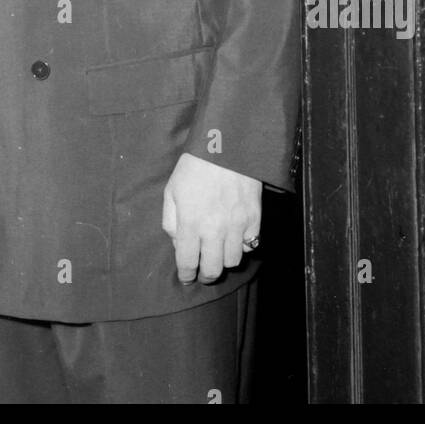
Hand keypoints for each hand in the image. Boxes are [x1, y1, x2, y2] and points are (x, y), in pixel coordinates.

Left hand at [161, 152, 261, 284]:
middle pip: (213, 269)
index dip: (186, 275)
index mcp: (190, 223)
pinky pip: (251, 245)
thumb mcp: (171, 190)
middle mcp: (214, 229)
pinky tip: (236, 237)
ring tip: (219, 252)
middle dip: (205, 275)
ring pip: (233, 261)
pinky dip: (243, 246)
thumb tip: (178, 243)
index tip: (186, 277)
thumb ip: (170, 221)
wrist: (227, 146)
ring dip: (224, 260)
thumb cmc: (194, 167)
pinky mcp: (254, 218)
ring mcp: (237, 225)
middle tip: (203, 271)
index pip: (188, 263)